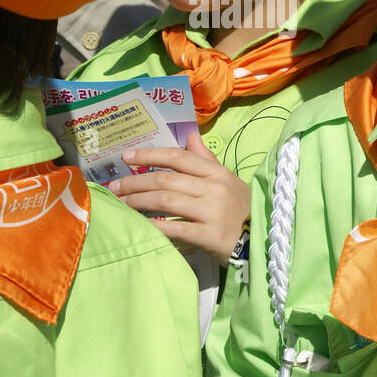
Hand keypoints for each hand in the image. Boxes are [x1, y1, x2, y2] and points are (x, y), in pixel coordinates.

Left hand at [108, 133, 250, 266]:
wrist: (262, 240)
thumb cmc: (241, 208)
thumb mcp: (227, 180)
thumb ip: (205, 159)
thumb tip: (190, 137)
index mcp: (216, 172)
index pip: (178, 157)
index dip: (150, 155)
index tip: (126, 157)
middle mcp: (213, 188)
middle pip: (166, 180)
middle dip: (136, 182)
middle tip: (114, 187)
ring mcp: (212, 212)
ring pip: (166, 201)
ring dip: (139, 202)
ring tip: (122, 204)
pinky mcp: (210, 236)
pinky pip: (176, 229)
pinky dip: (155, 226)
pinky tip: (141, 225)